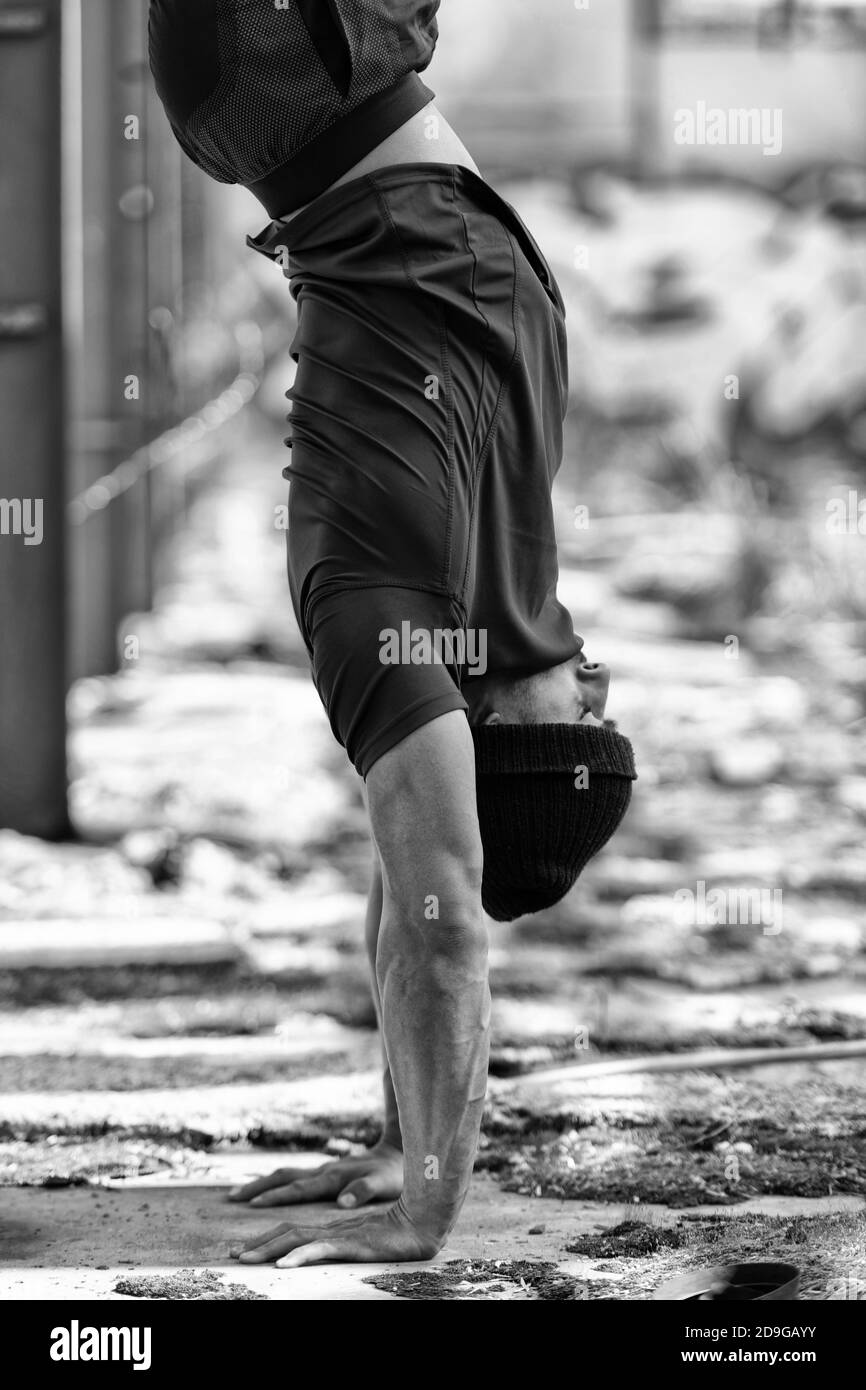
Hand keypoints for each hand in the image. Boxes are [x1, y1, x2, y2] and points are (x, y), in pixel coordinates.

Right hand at [226, 1142, 402, 1209]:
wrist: (399, 1152)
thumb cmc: (392, 1174)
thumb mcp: (382, 1184)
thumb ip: (363, 1191)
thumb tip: (343, 1204)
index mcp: (332, 1178)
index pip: (298, 1188)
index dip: (276, 1196)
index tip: (252, 1204)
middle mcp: (323, 1172)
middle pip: (283, 1177)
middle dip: (257, 1187)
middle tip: (230, 1197)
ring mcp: (323, 1171)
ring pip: (286, 1175)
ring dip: (262, 1184)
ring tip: (238, 1194)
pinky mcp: (327, 1174)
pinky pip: (295, 1179)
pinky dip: (277, 1185)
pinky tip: (271, 1192)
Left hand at [228, 1199, 441, 1267]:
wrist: (426, 1221)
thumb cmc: (400, 1232)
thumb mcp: (365, 1240)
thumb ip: (346, 1243)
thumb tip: (323, 1251)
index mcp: (333, 1228)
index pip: (293, 1231)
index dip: (267, 1239)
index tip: (243, 1249)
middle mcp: (333, 1229)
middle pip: (288, 1233)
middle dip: (258, 1244)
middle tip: (233, 1255)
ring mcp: (342, 1234)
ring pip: (297, 1239)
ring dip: (269, 1249)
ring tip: (246, 1259)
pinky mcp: (354, 1242)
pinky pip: (322, 1249)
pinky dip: (300, 1255)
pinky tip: (284, 1263)